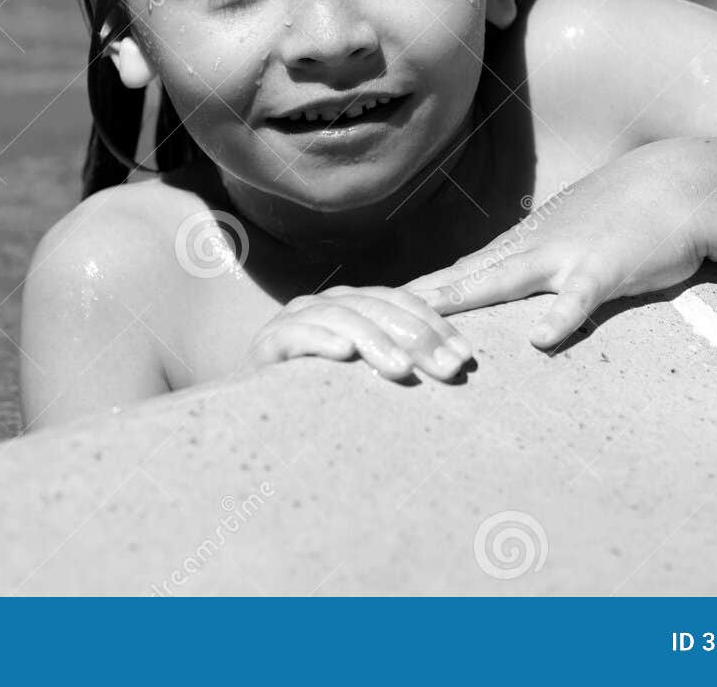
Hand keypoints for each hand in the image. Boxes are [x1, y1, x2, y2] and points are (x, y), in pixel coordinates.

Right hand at [247, 285, 475, 381]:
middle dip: (417, 337)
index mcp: (351, 304)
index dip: (435, 325)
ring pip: (342, 317)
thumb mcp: (364, 376)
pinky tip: (343, 355)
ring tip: (402, 370)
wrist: (251, 414)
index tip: (465, 355)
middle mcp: (324, 304)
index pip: (400, 302)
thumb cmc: (318, 397)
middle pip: (377, 308)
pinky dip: (320, 341)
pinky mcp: (265, 345)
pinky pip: (296, 336)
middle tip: (448, 368)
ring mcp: (293, 320)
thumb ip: (397, 360)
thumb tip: (455, 365)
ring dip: (375, 341)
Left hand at [405, 151, 707, 349]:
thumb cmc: (625, 214)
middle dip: (419, 298)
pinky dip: (561, 317)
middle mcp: (533, 250)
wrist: (675, 185)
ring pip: (505, 280)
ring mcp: (566, 257)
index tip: (375, 309)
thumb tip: (500, 285)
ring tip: (424, 317)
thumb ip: (535, 263)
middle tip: (371, 314)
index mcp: (525, 247)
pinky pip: (580, 298)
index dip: (418, 292)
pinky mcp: (605, 270)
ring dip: (464, 298)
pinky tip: (541, 340)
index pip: (460, 273)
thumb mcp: (569, 235)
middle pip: (466, 276)